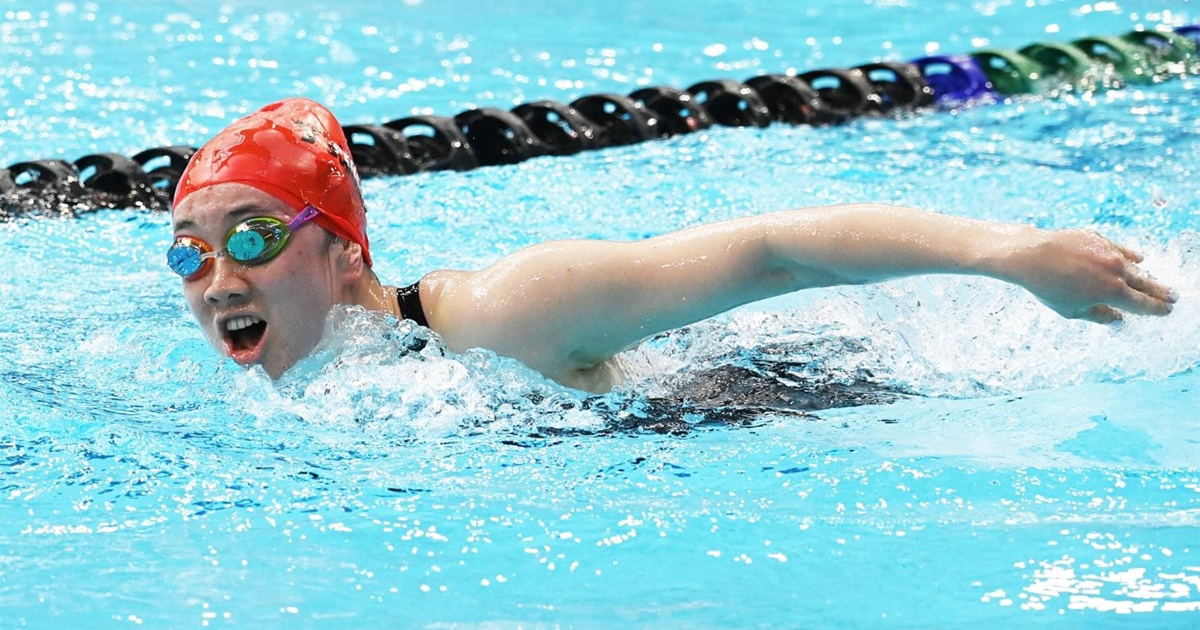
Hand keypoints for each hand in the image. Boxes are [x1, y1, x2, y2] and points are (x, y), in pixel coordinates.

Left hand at [1003, 228, 1176, 323]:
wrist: (1031, 255)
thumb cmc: (1047, 287)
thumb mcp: (1071, 310)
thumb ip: (1098, 315)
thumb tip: (1117, 318)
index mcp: (1111, 292)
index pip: (1141, 304)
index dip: (1156, 309)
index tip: (1166, 311)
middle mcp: (1115, 271)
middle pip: (1144, 284)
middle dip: (1160, 292)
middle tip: (1173, 298)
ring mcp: (1108, 252)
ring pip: (1133, 266)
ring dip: (1146, 275)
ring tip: (1156, 283)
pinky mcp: (1098, 239)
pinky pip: (1119, 249)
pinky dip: (1130, 255)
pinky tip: (1138, 258)